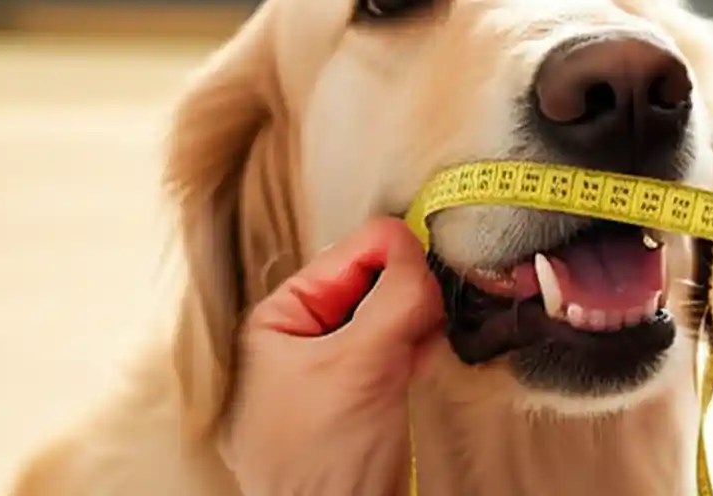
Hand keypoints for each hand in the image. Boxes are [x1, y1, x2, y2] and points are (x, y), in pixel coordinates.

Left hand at [220, 218, 443, 495]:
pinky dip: (421, 343)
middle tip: (433, 304)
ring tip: (427, 336)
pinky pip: (401, 345)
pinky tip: (426, 356)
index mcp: (280, 317)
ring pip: (392, 312)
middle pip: (372, 279)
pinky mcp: (367, 389)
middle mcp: (305, 336)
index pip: (346, 253)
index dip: (393, 251)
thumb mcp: (360, 363)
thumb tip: (419, 246)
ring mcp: (337, 364)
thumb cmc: (320, 466)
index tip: (433, 253)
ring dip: (419, 317)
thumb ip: (394, 298)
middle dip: (408, 289)